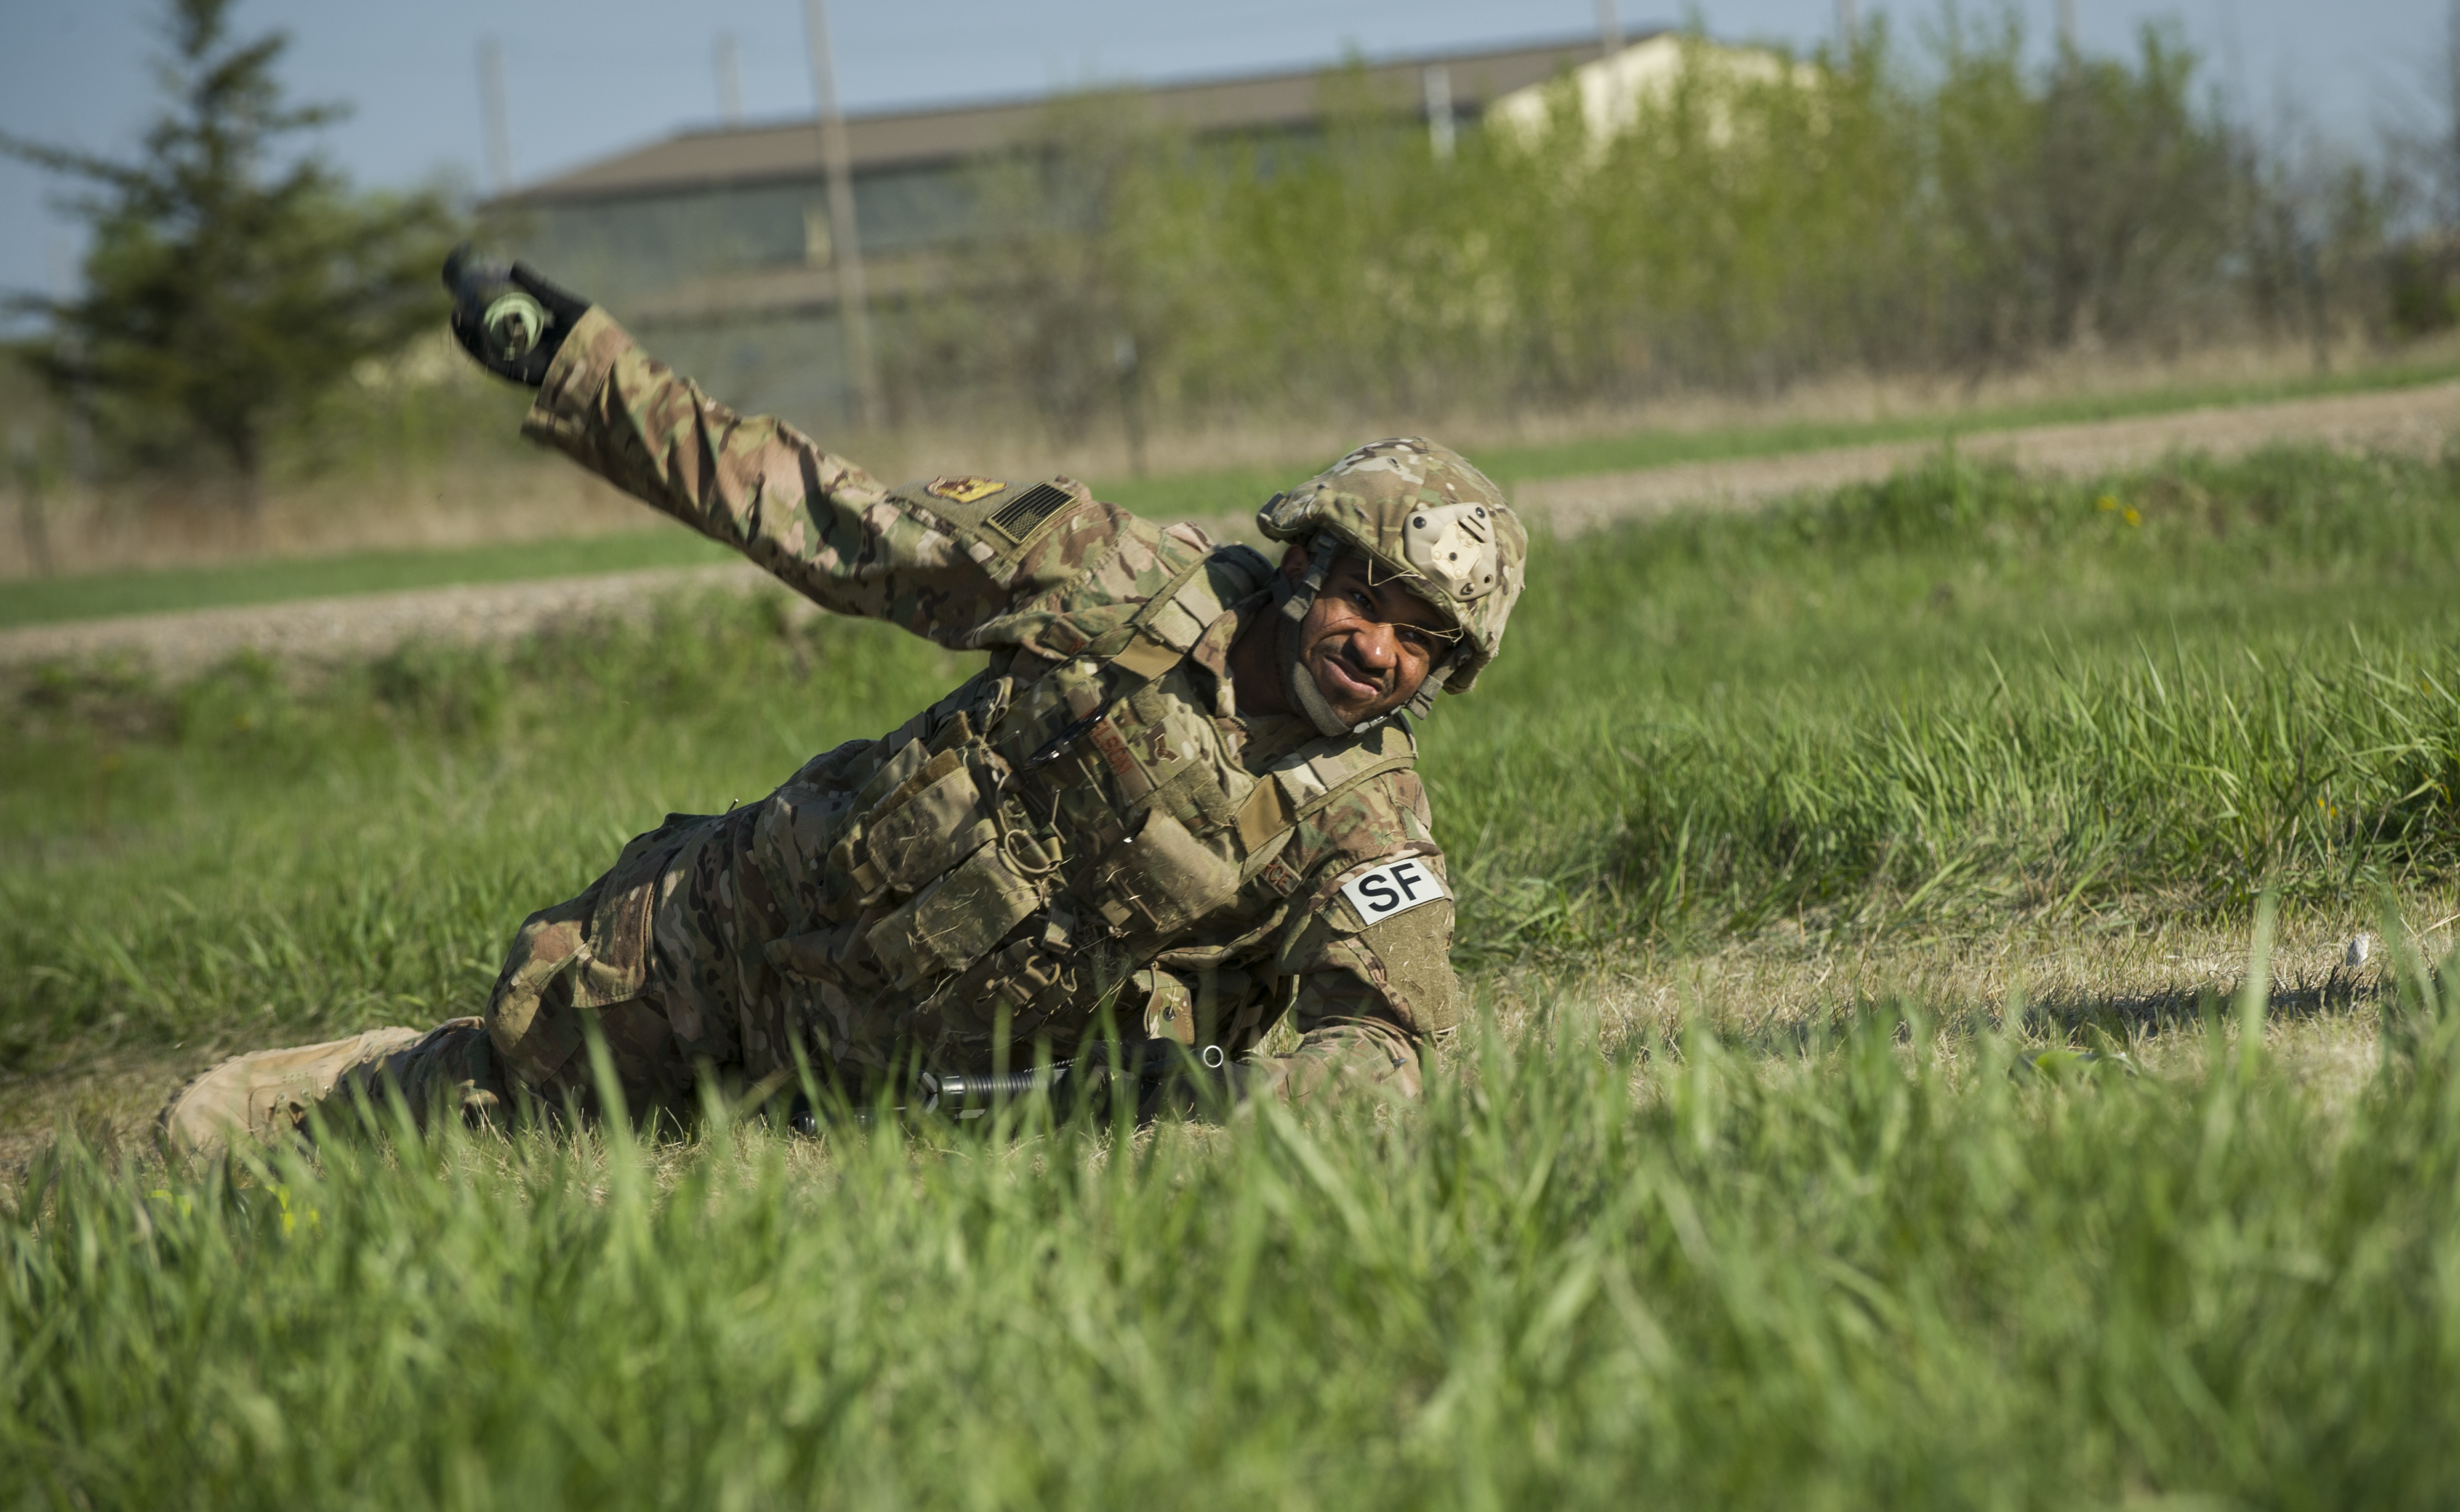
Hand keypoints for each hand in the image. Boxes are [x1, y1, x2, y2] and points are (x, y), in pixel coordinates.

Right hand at [442, 244, 591, 386]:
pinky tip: (475, 329)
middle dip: (471, 328)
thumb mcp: (564, 305)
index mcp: (539, 338)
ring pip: (490, 354)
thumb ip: (540, 289)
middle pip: (493, 342)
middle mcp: (531, 353)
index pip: (506, 328)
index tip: (471, 300)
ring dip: (471, 338)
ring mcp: (528, 366)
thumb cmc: (594, 332)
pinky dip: (484, 349)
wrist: (609, 358)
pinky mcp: (527, 377)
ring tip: (456, 317)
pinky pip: (499, 364)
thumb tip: (512, 266)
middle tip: (456, 308)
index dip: (486, 316)